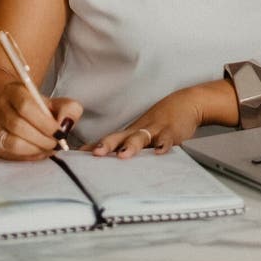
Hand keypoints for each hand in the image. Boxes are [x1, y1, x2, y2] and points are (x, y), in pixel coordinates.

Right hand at [0, 82, 82, 160]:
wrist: (14, 111)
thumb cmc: (38, 108)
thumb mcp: (55, 103)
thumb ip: (68, 109)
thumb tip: (66, 124)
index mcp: (14, 91)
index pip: (26, 106)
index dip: (45, 123)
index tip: (60, 132)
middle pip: (18, 126)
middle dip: (42, 138)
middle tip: (57, 142)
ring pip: (12, 143)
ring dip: (36, 149)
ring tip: (49, 148)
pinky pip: (10, 155)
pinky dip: (29, 156)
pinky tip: (40, 152)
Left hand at [82, 88, 203, 158]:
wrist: (185, 103)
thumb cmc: (159, 121)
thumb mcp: (140, 131)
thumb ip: (123, 144)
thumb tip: (98, 156)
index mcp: (129, 133)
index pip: (107, 140)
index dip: (92, 148)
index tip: (76, 157)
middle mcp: (138, 130)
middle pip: (119, 137)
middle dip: (106, 145)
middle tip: (95, 154)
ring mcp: (155, 129)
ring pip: (141, 137)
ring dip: (132, 146)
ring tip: (123, 155)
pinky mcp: (171, 131)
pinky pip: (166, 138)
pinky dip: (163, 145)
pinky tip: (160, 152)